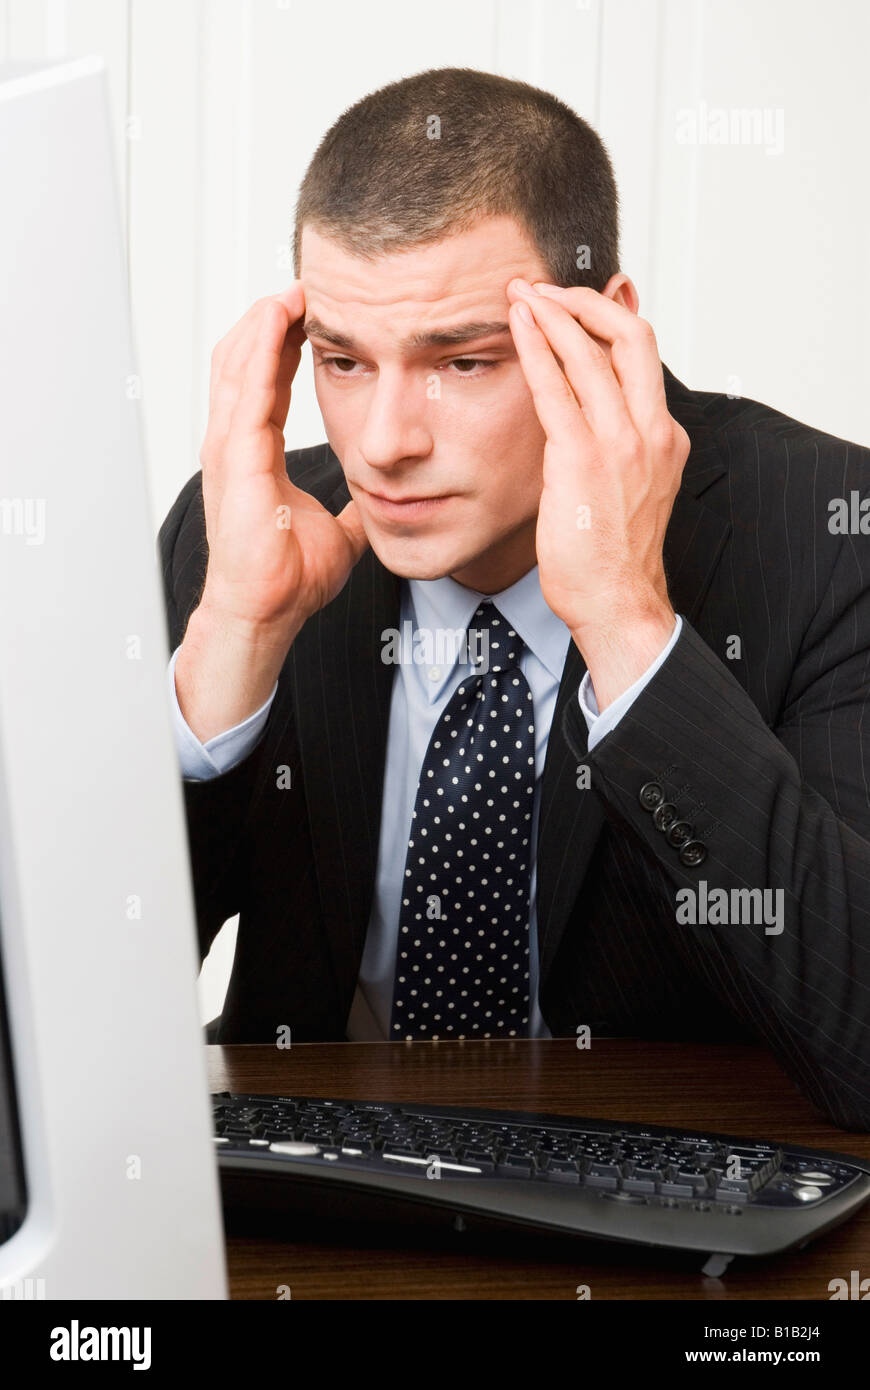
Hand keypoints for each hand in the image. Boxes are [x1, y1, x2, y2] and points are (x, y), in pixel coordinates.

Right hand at [199, 281, 368, 637]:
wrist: (268, 611)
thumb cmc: (289, 578)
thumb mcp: (339, 530)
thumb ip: (360, 508)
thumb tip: (388, 500)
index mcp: (256, 453)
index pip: (267, 380)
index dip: (286, 343)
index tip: (314, 313)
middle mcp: (236, 442)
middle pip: (245, 358)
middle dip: (272, 319)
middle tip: (306, 286)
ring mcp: (230, 447)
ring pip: (238, 361)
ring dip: (265, 321)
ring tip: (294, 287)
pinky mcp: (236, 457)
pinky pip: (247, 387)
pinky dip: (261, 346)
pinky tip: (280, 316)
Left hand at [506, 280, 689, 707]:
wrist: (617, 603)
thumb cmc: (612, 560)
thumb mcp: (626, 493)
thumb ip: (610, 450)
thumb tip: (579, 424)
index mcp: (665, 438)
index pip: (643, 357)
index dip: (611, 319)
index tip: (578, 304)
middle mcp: (651, 431)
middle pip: (630, 336)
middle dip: (585, 301)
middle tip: (545, 286)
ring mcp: (621, 443)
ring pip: (592, 351)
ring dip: (554, 313)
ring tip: (521, 294)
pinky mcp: (583, 459)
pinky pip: (556, 388)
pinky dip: (535, 348)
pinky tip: (516, 327)